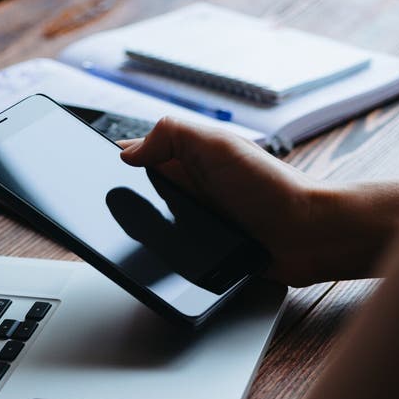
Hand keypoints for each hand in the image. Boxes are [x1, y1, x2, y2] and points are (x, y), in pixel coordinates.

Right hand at [121, 118, 398, 285]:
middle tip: (113, 213)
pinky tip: (161, 263)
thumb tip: (128, 152)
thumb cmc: (271, 188)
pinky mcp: (202, 252)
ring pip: (150, 229)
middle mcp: (190, 188)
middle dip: (124, 203)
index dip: (116, 163)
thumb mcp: (217, 146)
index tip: (93, 173)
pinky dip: (165, 258)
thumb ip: (171, 135)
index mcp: (189, 157)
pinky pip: (171, 256)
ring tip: (133, 239)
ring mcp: (195, 221)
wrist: (305, 237)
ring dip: (143, 235)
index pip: (140, 156)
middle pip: (138, 194)